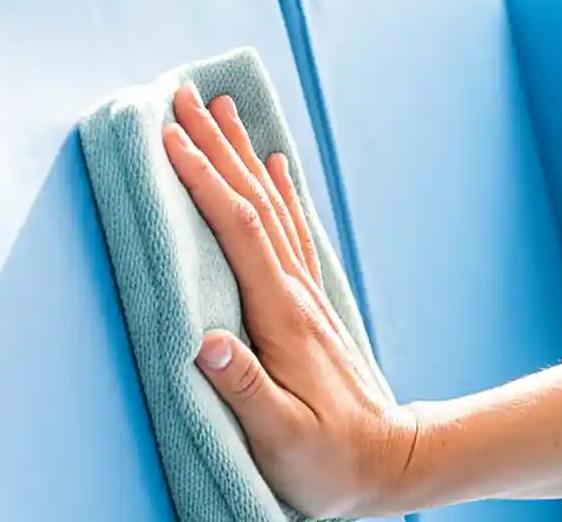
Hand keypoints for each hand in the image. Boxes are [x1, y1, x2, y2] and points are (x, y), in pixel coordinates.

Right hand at [163, 84, 418, 517]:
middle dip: (218, 146)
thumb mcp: (283, 439)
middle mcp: (296, 292)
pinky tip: (273, 162)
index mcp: (282, 316)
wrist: (391, 466)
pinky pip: (292, 228)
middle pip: (254, 200)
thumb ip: (245, 389)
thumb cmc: (330, 462)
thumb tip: (205, 341)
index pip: (239, 230)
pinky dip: (279, 188)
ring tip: (224, 109)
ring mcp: (305, 293)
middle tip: (186, 96)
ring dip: (243, 153)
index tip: (170, 139)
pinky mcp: (308, 303)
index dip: (204, 181)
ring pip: (272, 204)